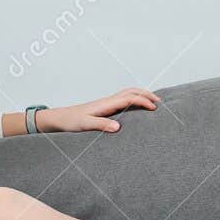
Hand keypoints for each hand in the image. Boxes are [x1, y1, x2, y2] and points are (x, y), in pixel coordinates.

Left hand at [38, 87, 159, 133]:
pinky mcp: (105, 107)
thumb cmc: (71, 122)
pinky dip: (134, 99)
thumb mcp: (85, 125)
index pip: (129, 98)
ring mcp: (107, 103)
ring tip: (153, 102)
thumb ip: (101, 125)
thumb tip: (118, 127)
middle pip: (131, 92)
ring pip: (128, 93)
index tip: (154, 108)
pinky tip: (137, 108)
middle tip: (160, 102)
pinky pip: (123, 100)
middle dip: (146, 94)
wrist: (60, 118)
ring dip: (141, 95)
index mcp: (106, 104)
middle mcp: (108, 101)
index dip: (143, 101)